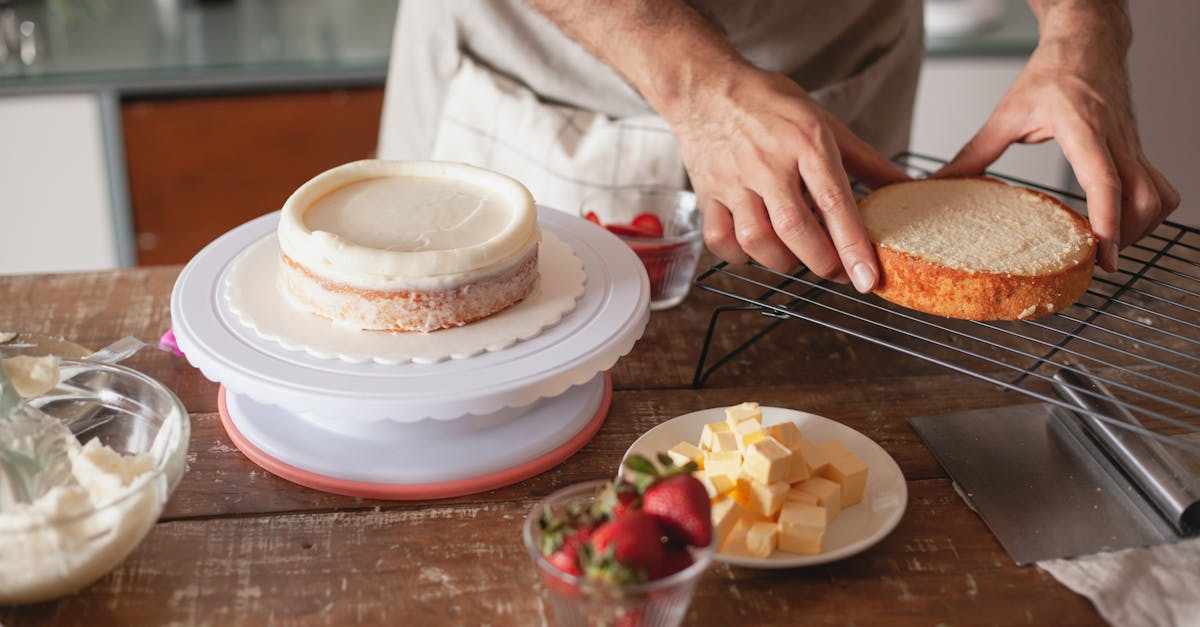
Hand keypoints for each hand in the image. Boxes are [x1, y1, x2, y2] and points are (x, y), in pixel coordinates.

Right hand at [666, 66, 908, 290]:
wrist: (706, 86)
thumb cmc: (768, 103)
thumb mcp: (823, 121)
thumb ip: (865, 160)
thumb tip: (904, 187)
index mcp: (805, 141)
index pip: (834, 201)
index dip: (853, 245)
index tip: (868, 279)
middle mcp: (768, 162)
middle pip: (795, 228)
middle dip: (822, 262)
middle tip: (837, 271)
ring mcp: (734, 180)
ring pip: (756, 239)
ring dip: (782, 261)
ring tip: (797, 257)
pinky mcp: (708, 193)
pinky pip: (720, 240)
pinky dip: (740, 255)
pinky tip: (756, 248)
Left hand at [937, 35, 1179, 272]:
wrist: (1087, 42)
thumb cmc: (1052, 72)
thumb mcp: (1007, 112)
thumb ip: (974, 152)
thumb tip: (939, 181)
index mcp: (1082, 129)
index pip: (1105, 181)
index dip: (1107, 222)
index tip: (1103, 255)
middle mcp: (1115, 139)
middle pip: (1142, 198)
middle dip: (1126, 237)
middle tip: (1098, 260)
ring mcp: (1132, 144)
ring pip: (1159, 195)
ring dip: (1141, 227)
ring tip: (1108, 245)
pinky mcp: (1138, 148)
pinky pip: (1159, 186)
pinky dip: (1147, 211)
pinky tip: (1120, 221)